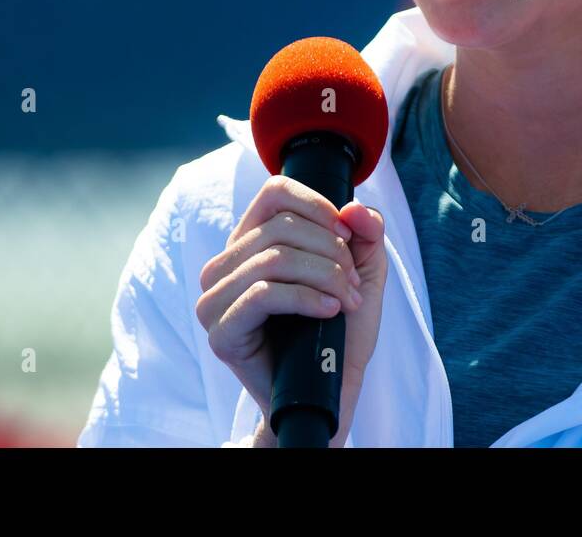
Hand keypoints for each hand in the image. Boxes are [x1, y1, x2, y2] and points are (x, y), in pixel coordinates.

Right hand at [196, 174, 387, 445]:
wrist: (329, 387)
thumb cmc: (339, 327)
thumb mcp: (363, 271)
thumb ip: (366, 233)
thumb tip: (355, 208)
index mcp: (250, 241)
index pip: (275, 193)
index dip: (318, 206)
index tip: (348, 237)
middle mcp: (225, 265)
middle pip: (282, 227)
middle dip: (332, 252)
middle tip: (355, 284)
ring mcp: (215, 300)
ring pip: (274, 258)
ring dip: (325, 276)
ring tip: (348, 299)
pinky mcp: (220, 333)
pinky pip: (262, 295)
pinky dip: (306, 298)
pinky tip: (330, 310)